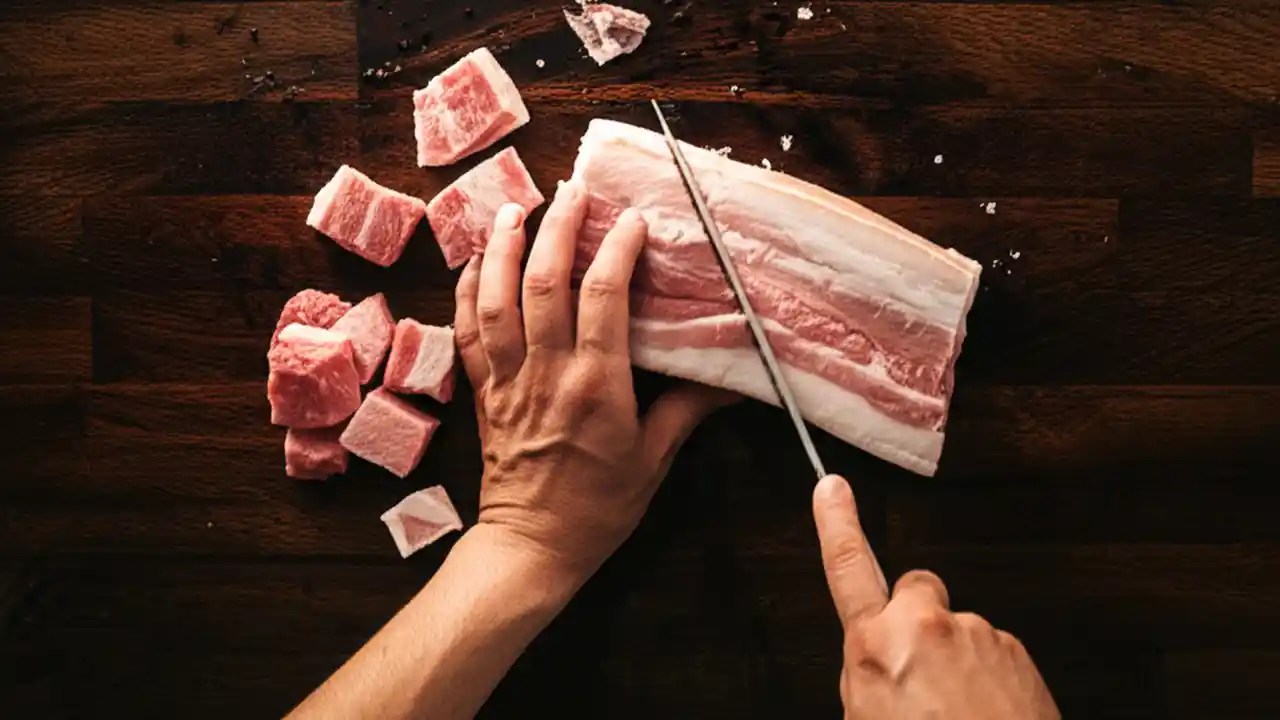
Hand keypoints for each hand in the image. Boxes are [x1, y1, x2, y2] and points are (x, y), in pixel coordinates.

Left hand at [454, 181, 730, 586]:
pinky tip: (477, 262)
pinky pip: (467, 332)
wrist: (533, 546)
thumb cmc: (600, 507)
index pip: (603, 297)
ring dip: (504, 248)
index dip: (616, 249)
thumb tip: (731, 376)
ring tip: (517, 207)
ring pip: (495, 299)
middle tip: (573, 191)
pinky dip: (467, 291)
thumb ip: (687, 409)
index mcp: (596, 386)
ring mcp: (507, 380)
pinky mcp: (483, 392)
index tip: (631, 219)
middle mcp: (547, 373)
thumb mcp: (655, 459)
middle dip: (558, 229)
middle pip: (544, 283)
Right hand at [813, 474, 1059, 718]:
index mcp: (876, 647)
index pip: (847, 568)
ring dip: (954, 660)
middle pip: (915, 590)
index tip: (831, 487)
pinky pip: (989, 652)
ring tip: (956, 714)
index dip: (837, 524)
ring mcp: (977, 634)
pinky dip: (985, 679)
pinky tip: (983, 716)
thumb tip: (881, 671)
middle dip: (915, 616)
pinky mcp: (1016, 650)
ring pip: (956, 629)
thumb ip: (868, 682)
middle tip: (917, 668)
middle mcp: (927, 627)